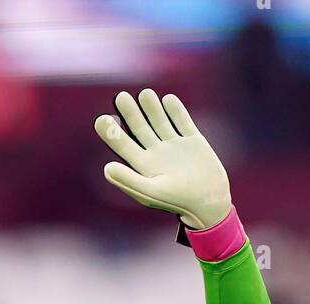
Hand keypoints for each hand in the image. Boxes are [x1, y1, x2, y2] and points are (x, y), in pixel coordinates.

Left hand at [94, 89, 231, 231]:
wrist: (209, 202)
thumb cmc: (176, 201)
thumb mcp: (150, 192)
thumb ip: (128, 180)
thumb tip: (106, 168)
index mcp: (144, 166)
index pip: (124, 146)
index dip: (111, 133)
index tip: (100, 120)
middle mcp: (157, 154)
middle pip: (140, 129)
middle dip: (130, 113)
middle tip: (120, 97)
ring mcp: (175, 146)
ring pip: (160, 122)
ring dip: (151, 108)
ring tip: (144, 94)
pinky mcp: (193, 141)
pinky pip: (183, 121)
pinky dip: (176, 110)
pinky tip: (168, 100)